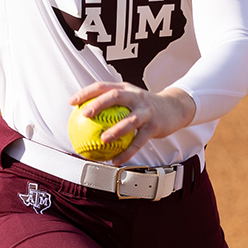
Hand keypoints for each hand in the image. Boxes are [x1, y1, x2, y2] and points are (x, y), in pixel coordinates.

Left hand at [69, 81, 195, 164]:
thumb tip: (83, 118)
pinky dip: (127, 152)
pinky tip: (115, 161)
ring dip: (115, 130)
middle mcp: (136, 97)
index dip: (86, 93)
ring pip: (130, 120)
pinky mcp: (154, 126)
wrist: (175, 108)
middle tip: (85, 115)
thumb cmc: (146, 106)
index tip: (72, 102)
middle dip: (99, 104)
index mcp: (126, 89)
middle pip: (116, 96)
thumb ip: (111, 105)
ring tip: (102, 140)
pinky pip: (139, 142)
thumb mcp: (130, 100)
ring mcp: (146, 111)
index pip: (103, 86)